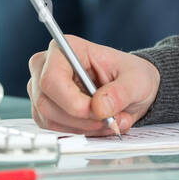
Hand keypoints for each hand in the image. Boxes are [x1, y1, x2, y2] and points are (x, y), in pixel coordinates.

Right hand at [28, 35, 160, 134]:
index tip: (96, 112)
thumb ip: (120, 93)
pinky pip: (53, 128)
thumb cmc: (129, 75)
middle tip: (107, 119)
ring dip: (81, 127)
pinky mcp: (44, 108)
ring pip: (48, 119)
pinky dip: (77, 131)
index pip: (52, 78)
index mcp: (68, 48)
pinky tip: (95, 124)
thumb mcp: (137, 81)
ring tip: (106, 121)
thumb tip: (99, 107)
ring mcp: (41, 88)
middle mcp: (47, 66)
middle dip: (80, 118)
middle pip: (46, 102)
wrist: (130, 86)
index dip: (71, 101)